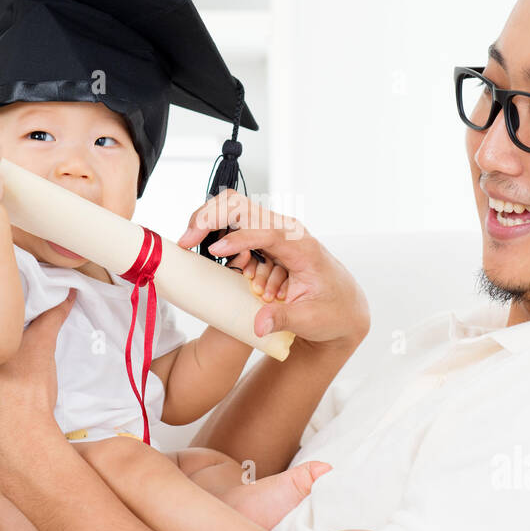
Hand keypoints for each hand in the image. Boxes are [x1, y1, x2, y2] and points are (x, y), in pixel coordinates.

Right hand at [176, 190, 369, 349]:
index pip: (265, 230)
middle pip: (240, 206)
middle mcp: (285, 231)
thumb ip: (284, 320)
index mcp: (301, 245)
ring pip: (233, 210)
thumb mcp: (311, 319)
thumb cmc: (331, 309)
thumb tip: (259, 325)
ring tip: (203, 254)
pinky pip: (235, 229)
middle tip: (186, 241)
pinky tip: (231, 265)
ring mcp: (273, 232)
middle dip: (209, 217)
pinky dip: (221, 241)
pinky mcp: (264, 240)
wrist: (342, 306)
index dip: (239, 238)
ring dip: (211, 229)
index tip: (214, 250)